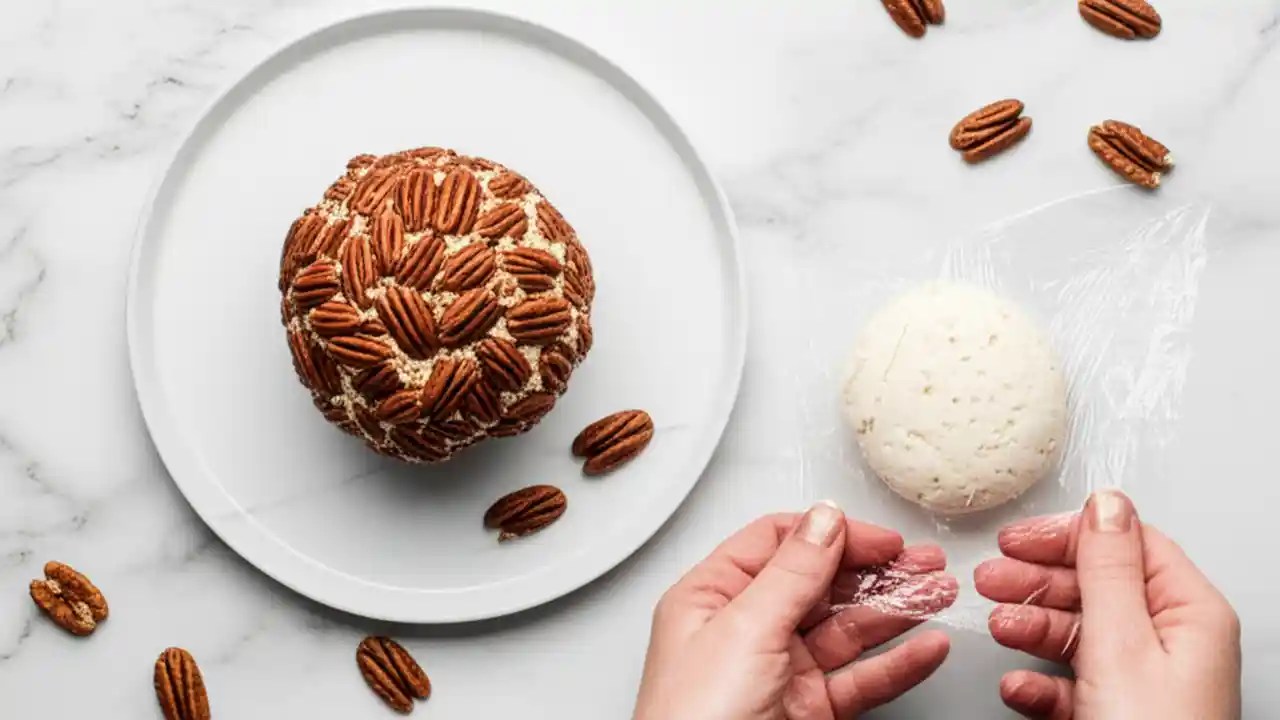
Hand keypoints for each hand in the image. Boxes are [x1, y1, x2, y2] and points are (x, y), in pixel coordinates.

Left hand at [633, 502, 957, 719]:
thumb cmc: (693, 719)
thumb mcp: (744, 629)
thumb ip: (791, 572)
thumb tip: (823, 518)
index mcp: (713, 597)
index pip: (779, 544)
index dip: (834, 534)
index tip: (882, 538)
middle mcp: (744, 629)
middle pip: (821, 584)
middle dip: (877, 571)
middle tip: (926, 562)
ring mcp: (778, 670)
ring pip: (847, 630)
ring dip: (897, 610)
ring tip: (940, 595)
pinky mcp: (805, 710)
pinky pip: (859, 679)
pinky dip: (897, 663)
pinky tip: (927, 647)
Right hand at [975, 489, 1241, 718]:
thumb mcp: (1120, 644)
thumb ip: (1107, 569)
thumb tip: (1105, 504)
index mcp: (1189, 614)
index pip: (1129, 546)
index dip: (1069, 536)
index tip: (1018, 539)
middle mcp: (1172, 645)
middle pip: (1097, 589)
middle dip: (1038, 583)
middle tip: (990, 578)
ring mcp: (1144, 684)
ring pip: (1079, 636)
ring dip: (1031, 628)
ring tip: (997, 626)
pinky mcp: (1117, 718)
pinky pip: (1073, 685)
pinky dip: (1039, 682)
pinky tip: (1019, 687)